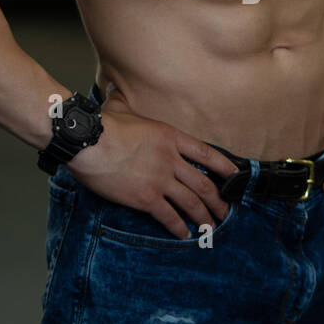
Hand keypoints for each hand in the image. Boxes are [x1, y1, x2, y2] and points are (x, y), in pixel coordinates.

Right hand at [67, 97, 238, 237]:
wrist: (88, 142)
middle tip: (226, 212)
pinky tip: (185, 235)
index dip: (225, 167)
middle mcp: (171, 160)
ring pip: (192, 203)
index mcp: (170, 137)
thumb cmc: (102, 124)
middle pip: (204, 184)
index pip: (207, 154)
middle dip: (218, 201)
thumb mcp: (119, 107)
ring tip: (211, 227)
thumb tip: (112, 88)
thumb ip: (123, 101)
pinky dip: (179, 228)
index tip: (235, 178)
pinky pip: (169, 217)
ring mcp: (160, 180)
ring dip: (204, 217)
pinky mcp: (146, 198)